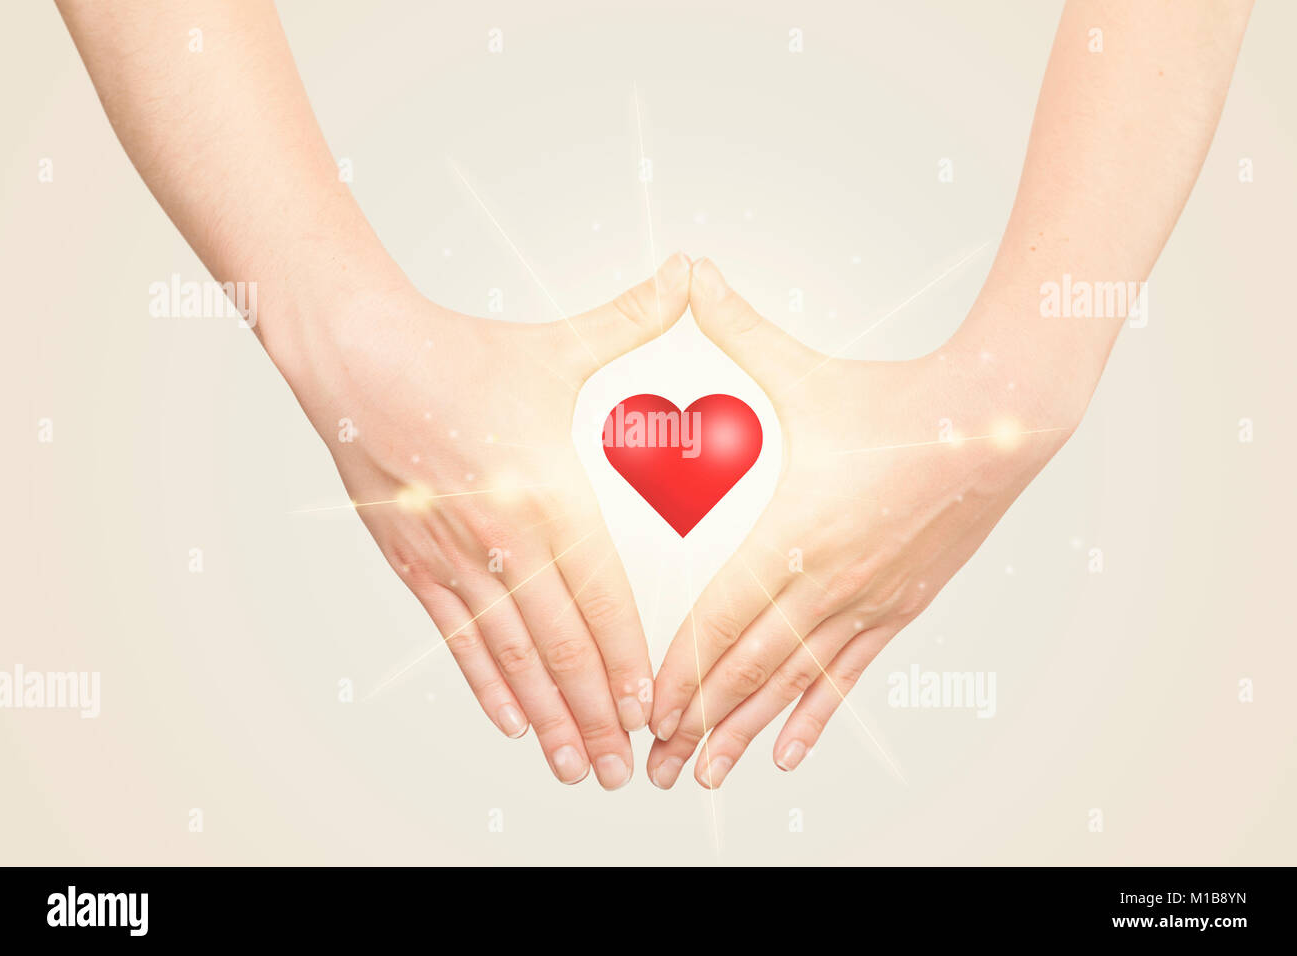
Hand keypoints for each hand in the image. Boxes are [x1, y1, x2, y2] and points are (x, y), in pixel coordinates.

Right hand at [284, 254, 690, 787]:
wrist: (360, 360)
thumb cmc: (465, 355)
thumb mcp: (556, 343)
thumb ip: (633, 318)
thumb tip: (694, 270)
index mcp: (545, 493)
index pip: (598, 599)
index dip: (627, 662)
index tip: (654, 710)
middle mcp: (501, 539)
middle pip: (557, 646)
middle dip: (595, 713)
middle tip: (625, 768)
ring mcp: (452, 558)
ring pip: (508, 657)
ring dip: (545, 717)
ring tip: (574, 765)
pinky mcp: (415, 564)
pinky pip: (458, 637)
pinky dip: (486, 684)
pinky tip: (510, 721)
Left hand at [646, 258, 1079, 787]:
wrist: (992, 422)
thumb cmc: (891, 396)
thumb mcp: (803, 369)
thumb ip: (736, 327)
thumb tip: (690, 269)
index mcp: (793, 534)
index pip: (722, 622)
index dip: (681, 673)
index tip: (645, 714)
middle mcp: (826, 584)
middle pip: (748, 671)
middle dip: (695, 724)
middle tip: (650, 770)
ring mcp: (865, 604)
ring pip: (792, 688)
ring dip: (743, 735)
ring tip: (703, 778)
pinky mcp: (896, 609)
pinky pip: (843, 677)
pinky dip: (810, 719)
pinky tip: (784, 754)